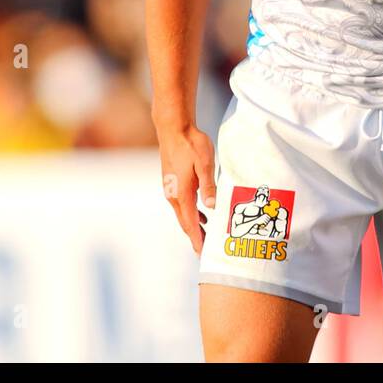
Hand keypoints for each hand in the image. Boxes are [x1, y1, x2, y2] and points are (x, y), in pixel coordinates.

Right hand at [157, 124, 216, 254]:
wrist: (173, 128)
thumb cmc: (191, 143)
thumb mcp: (205, 163)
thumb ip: (208, 185)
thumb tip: (211, 207)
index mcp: (181, 193)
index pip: (189, 223)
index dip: (197, 239)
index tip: (203, 254)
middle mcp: (173, 194)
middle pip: (185, 222)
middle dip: (195, 237)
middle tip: (207, 252)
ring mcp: (170, 189)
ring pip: (183, 214)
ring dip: (194, 227)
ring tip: (207, 237)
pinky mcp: (172, 183)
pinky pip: (182, 205)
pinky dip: (191, 215)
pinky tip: (202, 216)